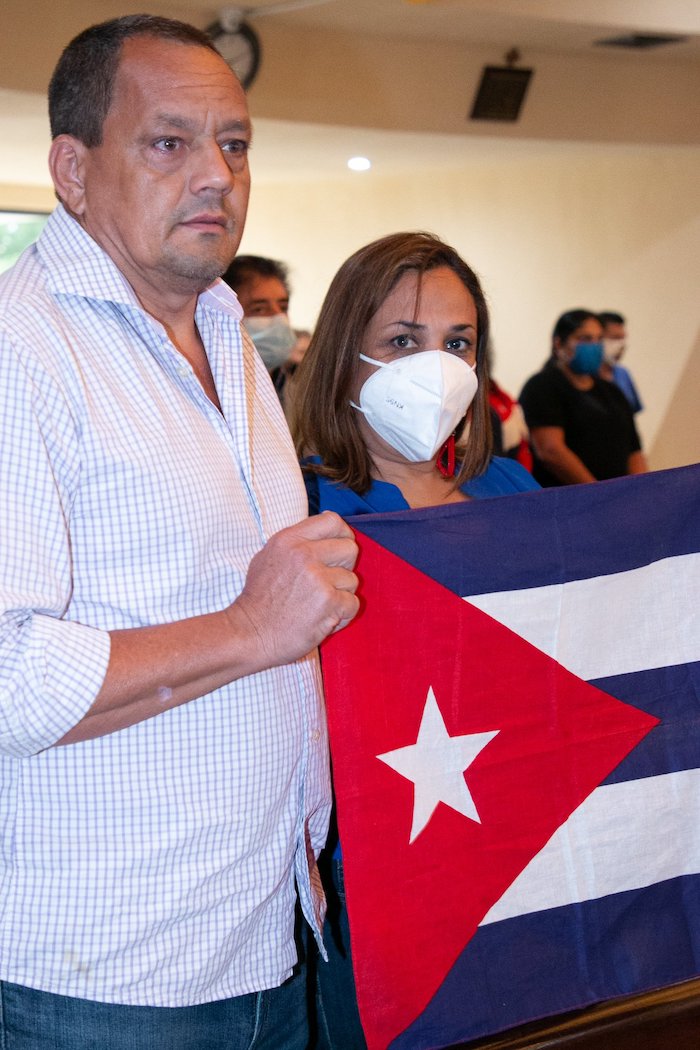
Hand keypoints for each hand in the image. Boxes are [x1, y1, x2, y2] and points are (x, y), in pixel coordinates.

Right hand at [228, 512, 358, 670]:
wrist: (250, 634)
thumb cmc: (258, 600)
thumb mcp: (268, 557)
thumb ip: (296, 543)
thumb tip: (325, 531)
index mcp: (289, 540)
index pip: (333, 521)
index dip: (343, 535)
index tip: (339, 550)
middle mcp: (304, 554)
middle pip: (350, 549)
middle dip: (344, 567)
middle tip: (328, 583)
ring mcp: (317, 578)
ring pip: (352, 580)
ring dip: (341, 595)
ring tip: (318, 606)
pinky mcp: (328, 602)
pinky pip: (353, 603)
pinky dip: (342, 615)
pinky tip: (323, 619)